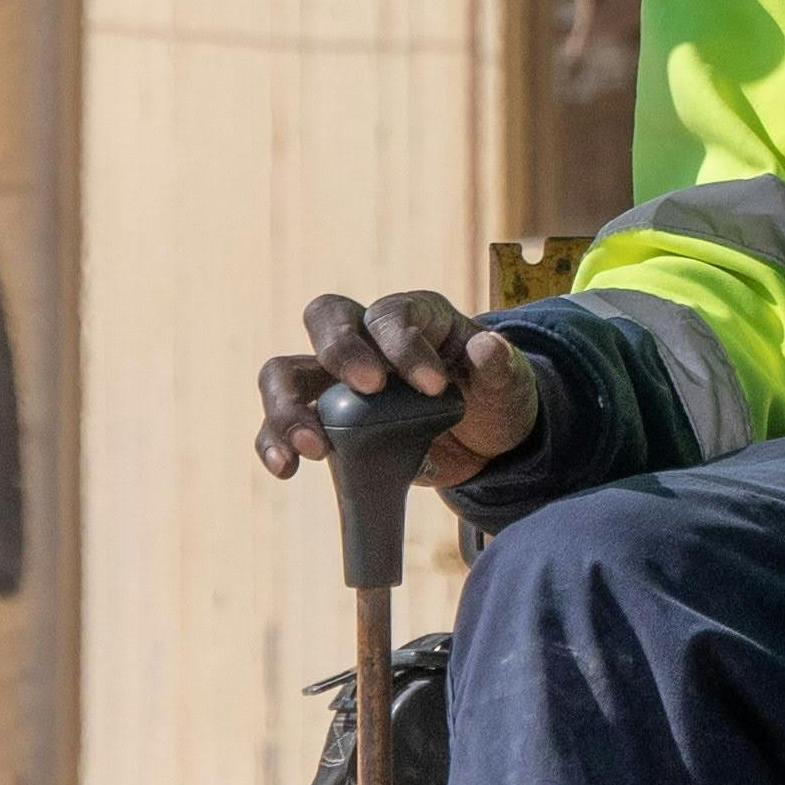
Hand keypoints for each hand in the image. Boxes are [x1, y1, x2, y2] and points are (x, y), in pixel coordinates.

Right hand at [256, 289, 540, 492]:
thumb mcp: (509, 384)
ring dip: (290, 405)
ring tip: (314, 448)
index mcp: (413, 315)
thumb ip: (500, 367)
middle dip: (340, 352)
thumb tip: (487, 347)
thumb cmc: (494, 396)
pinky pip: (280, 425)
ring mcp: (336, 379)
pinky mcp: (323, 421)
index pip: (392, 314)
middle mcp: (365, 337)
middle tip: (368, 389)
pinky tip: (287, 469)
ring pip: (286, 371)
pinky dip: (275, 444)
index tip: (433, 387)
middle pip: (326, 318)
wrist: (484, 441)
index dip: (405, 345)